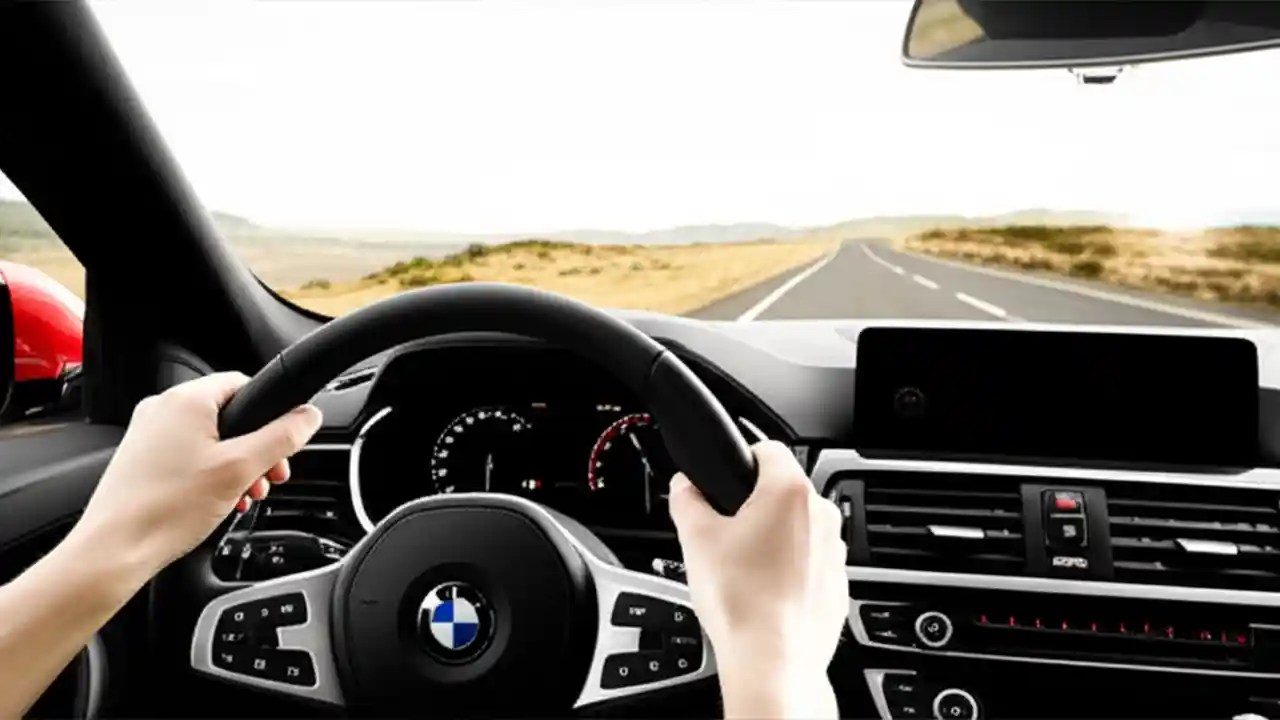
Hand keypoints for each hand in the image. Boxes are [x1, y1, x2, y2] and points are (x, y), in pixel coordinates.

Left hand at [70, 372, 322, 577]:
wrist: (115, 550)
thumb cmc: (166, 509)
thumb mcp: (241, 468)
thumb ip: (282, 437)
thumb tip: (308, 416)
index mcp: (186, 400)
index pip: (246, 384)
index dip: (273, 414)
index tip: (285, 444)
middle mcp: (163, 409)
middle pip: (231, 415)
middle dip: (258, 448)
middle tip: (270, 476)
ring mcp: (149, 434)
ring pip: (212, 438)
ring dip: (238, 465)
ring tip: (245, 494)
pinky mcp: (142, 459)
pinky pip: (190, 455)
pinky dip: (212, 473)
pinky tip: (221, 500)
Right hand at [668, 440, 846, 717]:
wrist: (772, 659)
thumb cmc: (741, 601)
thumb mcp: (696, 539)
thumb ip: (687, 500)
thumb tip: (684, 487)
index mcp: (790, 492)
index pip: (768, 449)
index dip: (741, 460)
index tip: (726, 480)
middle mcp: (822, 515)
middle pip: (783, 491)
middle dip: (754, 505)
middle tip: (725, 533)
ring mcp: (835, 551)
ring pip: (798, 528)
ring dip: (774, 538)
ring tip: (743, 567)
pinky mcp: (838, 583)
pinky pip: (810, 562)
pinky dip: (790, 569)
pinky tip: (763, 590)